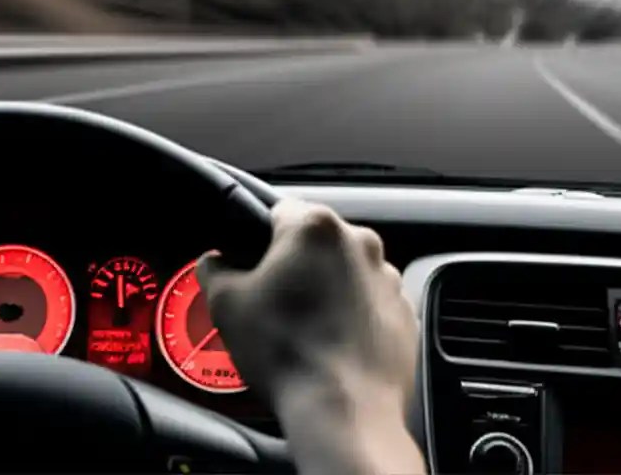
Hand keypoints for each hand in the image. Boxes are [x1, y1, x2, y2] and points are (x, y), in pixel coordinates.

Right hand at [197, 199, 422, 474]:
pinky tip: (333, 346)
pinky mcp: (406, 313)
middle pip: (317, 242)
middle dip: (297, 265)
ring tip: (306, 330)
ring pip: (346, 273)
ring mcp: (390, 278)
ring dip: (328, 290)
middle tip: (275, 302)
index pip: (279, 210)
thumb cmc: (285, 351)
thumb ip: (214, 269)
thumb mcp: (226, 305)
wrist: (345, 410)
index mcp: (315, 226)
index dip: (259, 238)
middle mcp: (361, 242)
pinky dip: (354, 317)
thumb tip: (215, 261)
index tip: (252, 265)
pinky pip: (371, 304)